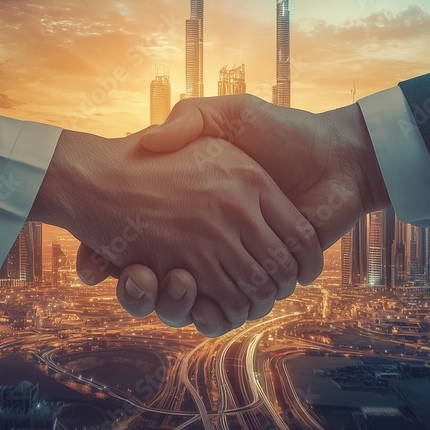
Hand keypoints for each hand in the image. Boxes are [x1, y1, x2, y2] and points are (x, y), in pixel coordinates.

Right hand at [76, 95, 390, 331]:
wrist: (340, 159)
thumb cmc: (284, 132)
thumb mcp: (228, 115)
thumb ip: (189, 119)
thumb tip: (147, 142)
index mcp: (204, 207)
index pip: (148, 238)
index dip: (118, 254)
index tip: (90, 260)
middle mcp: (219, 238)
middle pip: (161, 278)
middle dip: (134, 287)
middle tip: (116, 274)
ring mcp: (239, 261)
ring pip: (188, 299)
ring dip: (166, 302)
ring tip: (149, 281)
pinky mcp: (263, 279)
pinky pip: (228, 308)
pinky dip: (209, 314)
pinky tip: (196, 300)